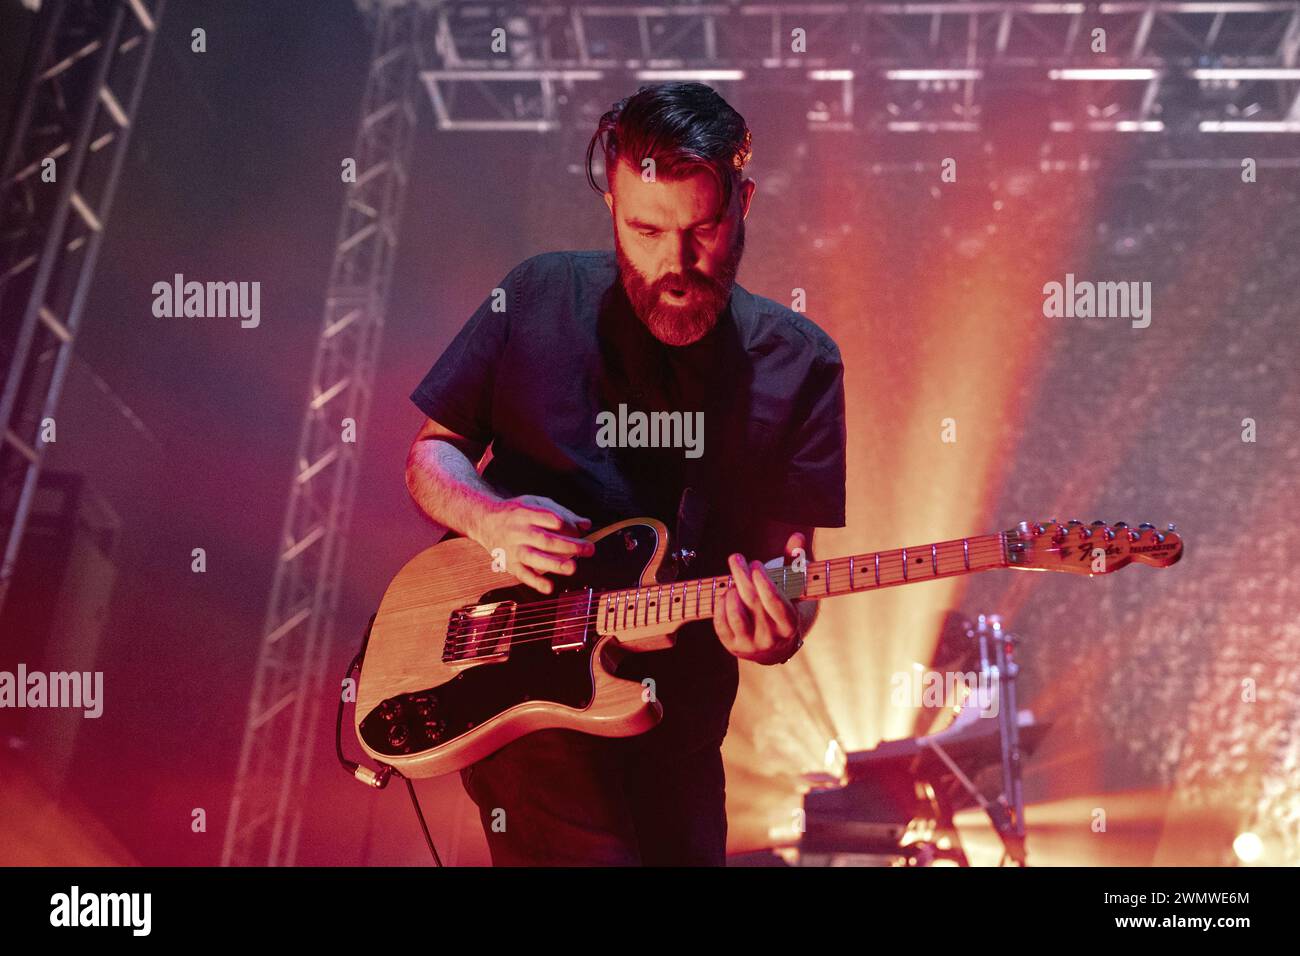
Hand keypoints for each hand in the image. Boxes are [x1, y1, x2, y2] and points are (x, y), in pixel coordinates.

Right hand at [474, 494, 594, 593]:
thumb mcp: (536, 503)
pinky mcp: (510, 564)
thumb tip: (586, 524)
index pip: (550, 518)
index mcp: (526, 513)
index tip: (580, 530)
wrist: (484, 521)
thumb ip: (562, 512)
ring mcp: (514, 549)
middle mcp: (519, 531)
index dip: (568, 525)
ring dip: (555, 564)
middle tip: (589, 549)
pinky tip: (549, 587)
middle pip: (546, 539)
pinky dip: (535, 582)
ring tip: (573, 567)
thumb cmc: (516, 512)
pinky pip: (523, 574)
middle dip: (570, 545)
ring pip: (534, 557)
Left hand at [714, 532, 806, 664]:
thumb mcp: (793, 588)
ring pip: (736, 615)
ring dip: (731, 592)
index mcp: (790, 624)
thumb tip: (797, 536)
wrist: (774, 648)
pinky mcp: (733, 647)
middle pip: (752, 602)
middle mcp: (771, 638)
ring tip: (733, 582)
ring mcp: (751, 645)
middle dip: (742, 576)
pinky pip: (721, 624)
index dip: (763, 580)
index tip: (755, 563)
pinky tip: (726, 594)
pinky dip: (721, 605)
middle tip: (736, 558)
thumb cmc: (784, 608)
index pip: (775, 601)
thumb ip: (795, 562)